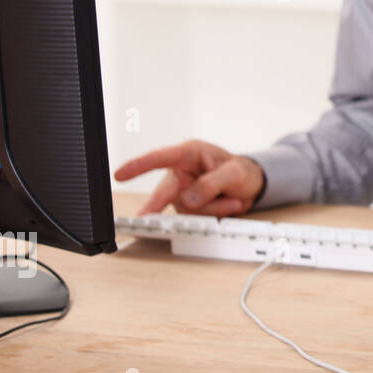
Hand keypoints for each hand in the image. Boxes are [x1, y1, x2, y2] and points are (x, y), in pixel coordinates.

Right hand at [114, 140, 264, 216]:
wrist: (252, 185)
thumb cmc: (241, 171)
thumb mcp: (234, 173)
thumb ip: (212, 184)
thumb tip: (189, 200)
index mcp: (190, 154)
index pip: (160, 158)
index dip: (138, 165)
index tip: (120, 174)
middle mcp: (182, 173)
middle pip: (165, 191)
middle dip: (156, 204)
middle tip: (142, 217)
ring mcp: (183, 193)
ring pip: (186, 209)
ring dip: (212, 208)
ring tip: (232, 198)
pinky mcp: (189, 208)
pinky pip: (196, 218)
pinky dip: (214, 214)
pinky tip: (228, 204)